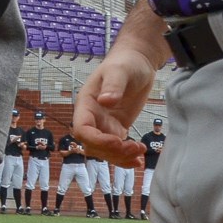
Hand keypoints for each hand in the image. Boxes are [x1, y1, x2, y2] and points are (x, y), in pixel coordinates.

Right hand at [73, 46, 158, 166]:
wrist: (137, 62)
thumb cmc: (126, 62)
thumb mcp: (120, 71)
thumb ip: (112, 86)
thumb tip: (105, 101)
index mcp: (86, 103)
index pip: (82, 129)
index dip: (97, 140)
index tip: (118, 142)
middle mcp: (92, 117)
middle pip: (93, 145)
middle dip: (112, 151)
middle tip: (135, 148)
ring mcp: (104, 124)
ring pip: (104, 151)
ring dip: (120, 157)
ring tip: (140, 153)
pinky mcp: (117, 128)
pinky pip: (116, 149)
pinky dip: (125, 157)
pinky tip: (138, 160)